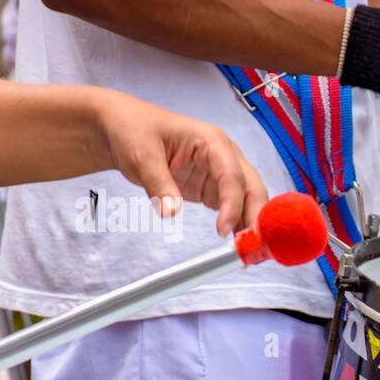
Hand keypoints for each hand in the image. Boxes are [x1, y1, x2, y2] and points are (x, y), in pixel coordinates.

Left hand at [92, 92, 268, 235]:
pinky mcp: (212, 189)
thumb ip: (159, 184)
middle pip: (252, 188)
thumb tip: (172, 212)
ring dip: (251, 223)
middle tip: (251, 246)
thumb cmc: (133, 130)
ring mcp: (220, 173)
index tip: (222, 231)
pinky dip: (238, 225)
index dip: (232, 204)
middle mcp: (224, 157)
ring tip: (248, 251)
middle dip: (257, 216)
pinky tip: (237, 243)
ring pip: (248, 200)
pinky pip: (233, 208)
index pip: (232, 176)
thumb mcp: (141, 155)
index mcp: (213, 141)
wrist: (122, 128)